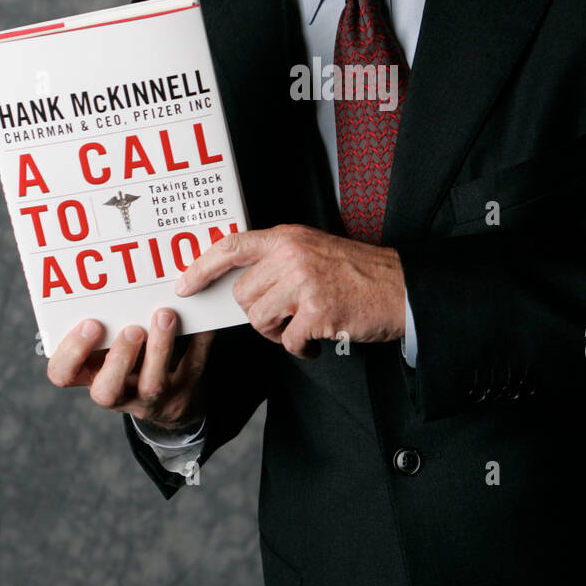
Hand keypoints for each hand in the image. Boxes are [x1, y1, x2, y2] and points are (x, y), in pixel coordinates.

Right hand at [46, 310, 213, 431]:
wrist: (170, 398)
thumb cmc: (131, 359)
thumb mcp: (111, 344)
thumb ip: (108, 318)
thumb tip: (114, 269)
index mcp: (90, 376)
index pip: (62, 374)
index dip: (71, 352)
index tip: (90, 324)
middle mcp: (117, 393)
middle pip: (106, 391)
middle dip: (119, 358)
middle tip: (132, 329)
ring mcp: (150, 400)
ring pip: (152, 385)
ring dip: (159, 348)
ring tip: (165, 315)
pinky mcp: (183, 394)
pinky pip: (192, 368)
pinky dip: (199, 342)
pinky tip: (203, 320)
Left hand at [174, 224, 405, 359]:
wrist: (400, 287)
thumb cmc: (357, 272)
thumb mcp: (313, 249)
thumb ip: (278, 259)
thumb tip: (240, 286)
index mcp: (288, 237)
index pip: (232, 246)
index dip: (202, 266)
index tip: (184, 285)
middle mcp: (292, 255)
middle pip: (243, 294)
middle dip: (257, 313)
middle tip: (283, 317)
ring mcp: (304, 282)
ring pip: (259, 319)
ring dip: (277, 332)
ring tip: (301, 327)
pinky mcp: (317, 311)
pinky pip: (286, 341)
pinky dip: (300, 349)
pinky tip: (316, 341)